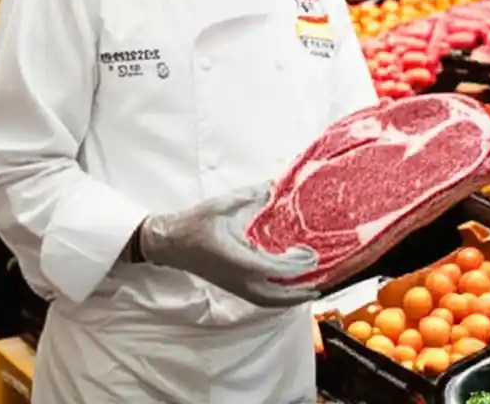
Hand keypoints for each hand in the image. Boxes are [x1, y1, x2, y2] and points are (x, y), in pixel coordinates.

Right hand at [138, 182, 319, 307]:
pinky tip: (283, 287)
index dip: (300, 263)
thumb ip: (249, 197)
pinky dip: (277, 298)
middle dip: (301, 291)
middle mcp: (242, 280)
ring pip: (270, 302)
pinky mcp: (232, 287)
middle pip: (280, 296)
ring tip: (308, 290)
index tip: (310, 252)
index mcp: (242, 262)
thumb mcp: (221, 206)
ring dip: (290, 298)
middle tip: (320, 282)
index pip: (281, 270)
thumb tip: (271, 187)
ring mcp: (236, 287)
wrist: (169, 243)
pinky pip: (261, 300)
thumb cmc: (193, 226)